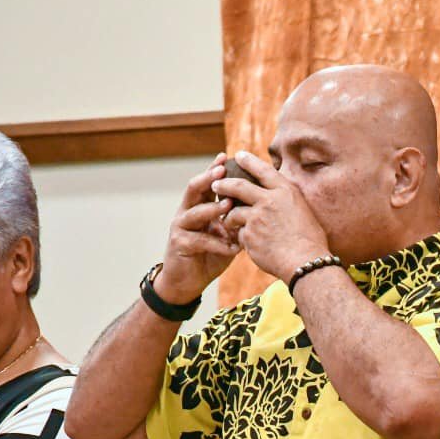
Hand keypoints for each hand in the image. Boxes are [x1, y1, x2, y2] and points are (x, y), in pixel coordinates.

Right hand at [153, 155, 242, 304]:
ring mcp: (180, 228)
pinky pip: (200, 240)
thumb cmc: (208, 256)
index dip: (214, 169)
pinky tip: (233, 247)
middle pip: (194, 189)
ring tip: (229, 206)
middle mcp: (186, 212)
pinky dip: (218, 243)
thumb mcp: (225, 236)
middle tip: (222, 171)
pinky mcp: (179, 244)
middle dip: (208, 178)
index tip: (226, 156)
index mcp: (198, 207)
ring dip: (213, 209)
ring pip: (195, 212)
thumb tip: (259, 208)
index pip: (206, 184)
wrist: (186, 282)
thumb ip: (235, 222)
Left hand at [212, 151, 331, 280]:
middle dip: (224, 184)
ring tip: (226, 222)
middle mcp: (269, 200)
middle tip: (216, 184)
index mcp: (286, 192)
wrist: (305, 262)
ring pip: (234, 212)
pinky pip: (239, 233)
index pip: (263, 170)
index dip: (249, 161)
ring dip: (228, 217)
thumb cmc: (310, 240)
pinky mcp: (249, 235)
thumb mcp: (303, 210)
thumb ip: (287, 200)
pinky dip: (241, 238)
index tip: (238, 156)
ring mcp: (257, 217)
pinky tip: (246, 244)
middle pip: (239, 186)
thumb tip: (280, 195)